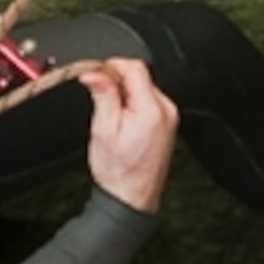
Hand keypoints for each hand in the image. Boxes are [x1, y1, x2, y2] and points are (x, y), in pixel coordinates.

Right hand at [74, 55, 177, 212]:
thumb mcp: (103, 129)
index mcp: (151, 109)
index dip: (112, 65)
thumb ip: (103, 95)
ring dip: (124, 92)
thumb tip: (95, 73)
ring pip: (143, 88)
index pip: (135, 68)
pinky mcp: (166, 125)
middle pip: (140, 76)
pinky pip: (149, 102)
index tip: (95, 73)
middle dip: (117, 80)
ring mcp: (169, 118)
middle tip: (98, 95)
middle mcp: (165, 111)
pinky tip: (122, 121)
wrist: (130, 198)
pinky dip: (133, 104)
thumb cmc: (118, 171)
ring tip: (110, 114)